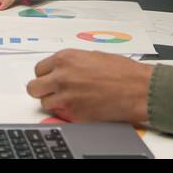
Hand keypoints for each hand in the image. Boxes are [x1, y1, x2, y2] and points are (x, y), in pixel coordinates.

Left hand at [26, 50, 153, 122]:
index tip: (50, 79)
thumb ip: (72, 63)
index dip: (45, 75)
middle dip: (42, 90)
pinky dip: (66, 113)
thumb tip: (62, 69)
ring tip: (70, 100)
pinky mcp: (74, 114)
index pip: (39, 69)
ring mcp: (66, 96)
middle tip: (53, 91)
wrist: (138, 89)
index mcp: (65, 58)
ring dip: (54, 103)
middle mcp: (62, 76)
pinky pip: (60, 116)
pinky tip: (80, 107)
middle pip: (34, 87)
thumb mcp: (92, 56)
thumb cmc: (123, 72)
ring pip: (44, 103)